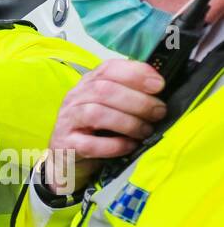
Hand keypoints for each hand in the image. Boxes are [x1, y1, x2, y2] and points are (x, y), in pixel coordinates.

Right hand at [46, 60, 166, 194]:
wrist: (68, 157)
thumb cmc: (96, 129)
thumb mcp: (111, 106)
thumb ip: (129, 93)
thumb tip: (161, 89)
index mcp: (88, 83)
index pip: (109, 68)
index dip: (136, 74)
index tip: (159, 85)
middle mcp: (74, 98)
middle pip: (104, 90)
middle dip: (138, 101)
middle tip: (159, 112)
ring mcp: (67, 121)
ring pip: (97, 114)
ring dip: (128, 122)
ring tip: (145, 130)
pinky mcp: (66, 145)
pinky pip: (90, 144)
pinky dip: (115, 145)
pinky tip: (129, 146)